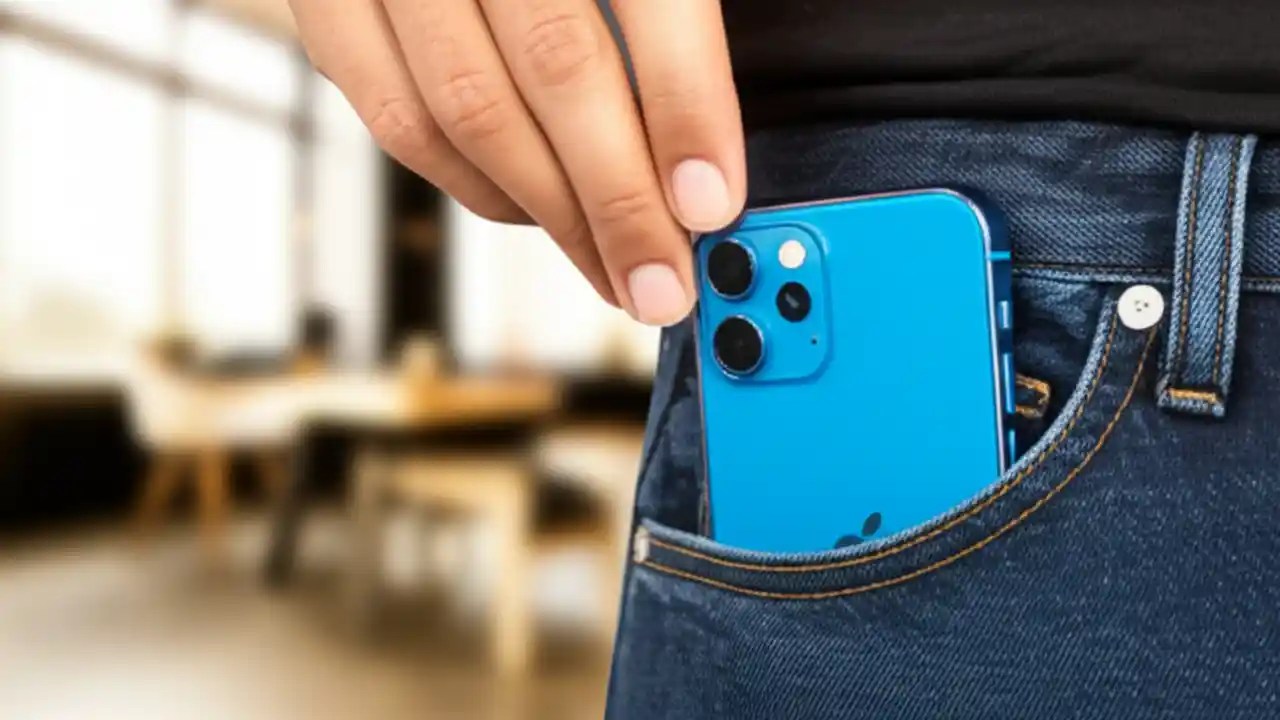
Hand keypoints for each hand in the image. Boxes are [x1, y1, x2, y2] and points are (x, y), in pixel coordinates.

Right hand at [290, 0, 745, 325]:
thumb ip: (664, 7)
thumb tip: (703, 135)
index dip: (685, 106)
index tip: (714, 200)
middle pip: (556, 68)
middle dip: (620, 199)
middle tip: (665, 278)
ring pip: (469, 109)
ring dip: (551, 213)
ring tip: (611, 268)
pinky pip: (396, 117)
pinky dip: (472, 183)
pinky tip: (531, 213)